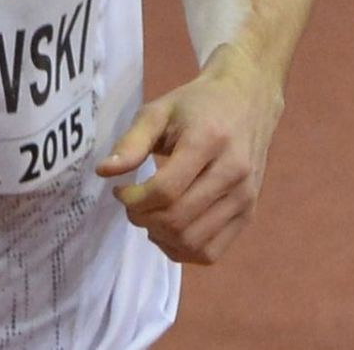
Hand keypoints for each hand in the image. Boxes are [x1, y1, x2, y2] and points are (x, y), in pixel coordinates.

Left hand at [96, 43, 284, 263]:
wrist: (248, 101)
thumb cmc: (198, 105)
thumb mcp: (159, 111)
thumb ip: (132, 141)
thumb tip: (104, 172)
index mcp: (209, 141)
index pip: (165, 191)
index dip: (133, 200)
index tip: (121, 191)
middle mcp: (233, 172)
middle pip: (177, 220)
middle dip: (143, 218)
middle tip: (133, 204)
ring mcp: (245, 196)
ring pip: (193, 242)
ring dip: (161, 237)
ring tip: (152, 215)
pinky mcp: (249, 212)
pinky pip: (211, 252)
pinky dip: (183, 249)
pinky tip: (171, 229)